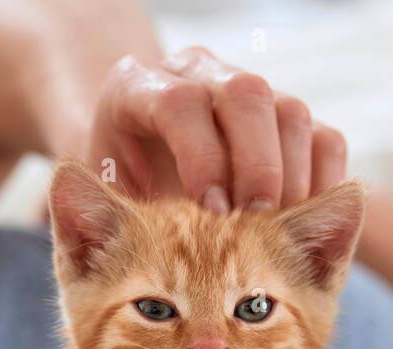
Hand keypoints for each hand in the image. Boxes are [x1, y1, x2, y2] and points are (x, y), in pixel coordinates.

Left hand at [85, 46, 347, 211]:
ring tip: (276, 228)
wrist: (132, 165)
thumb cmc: (108, 193)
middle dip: (256, 163)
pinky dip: (322, 179)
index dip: (201, 155)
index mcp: (138, 89)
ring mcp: (245, 95)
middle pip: (244, 94)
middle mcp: (196, 76)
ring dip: (292, 175)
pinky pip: (323, 137)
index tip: (211, 211)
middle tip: (256, 220)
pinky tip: (301, 221)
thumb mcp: (89, 195)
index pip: (180, 102)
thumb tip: (70, 194)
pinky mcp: (282, 124)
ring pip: (287, 111)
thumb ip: (87, 197)